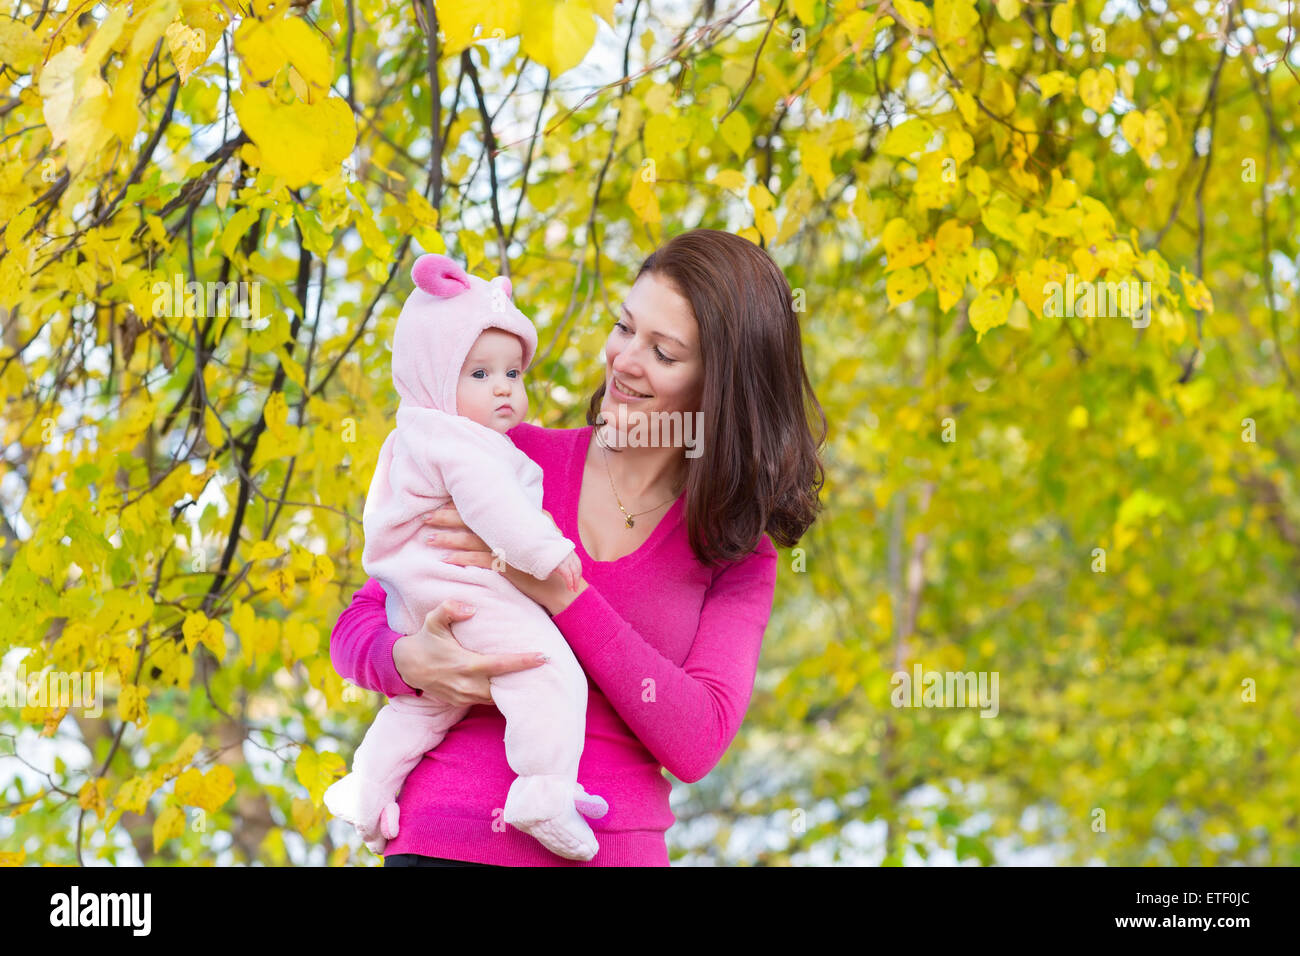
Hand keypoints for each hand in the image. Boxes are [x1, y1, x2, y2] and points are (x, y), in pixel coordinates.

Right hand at [392, 599, 548, 706]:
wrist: (405, 666)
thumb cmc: (425, 640)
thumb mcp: (433, 620)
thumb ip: (449, 609)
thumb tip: (471, 609)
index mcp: (466, 665)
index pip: (501, 665)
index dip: (523, 662)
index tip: (544, 657)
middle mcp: (468, 684)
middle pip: (504, 686)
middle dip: (524, 681)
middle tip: (546, 669)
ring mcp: (464, 696)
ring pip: (496, 696)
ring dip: (511, 689)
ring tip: (532, 678)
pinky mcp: (461, 702)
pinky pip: (486, 701)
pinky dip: (498, 694)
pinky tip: (510, 685)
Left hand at [422, 503, 587, 614]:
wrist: (564, 587)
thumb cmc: (547, 565)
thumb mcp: (532, 541)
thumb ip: (515, 529)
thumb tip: (498, 520)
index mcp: (514, 521)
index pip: (483, 508)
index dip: (460, 505)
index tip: (440, 504)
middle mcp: (510, 531)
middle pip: (473, 519)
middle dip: (447, 516)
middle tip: (424, 516)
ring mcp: (509, 548)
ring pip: (472, 538)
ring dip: (448, 537)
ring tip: (428, 538)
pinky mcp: (508, 565)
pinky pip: (480, 560)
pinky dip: (462, 558)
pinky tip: (445, 559)